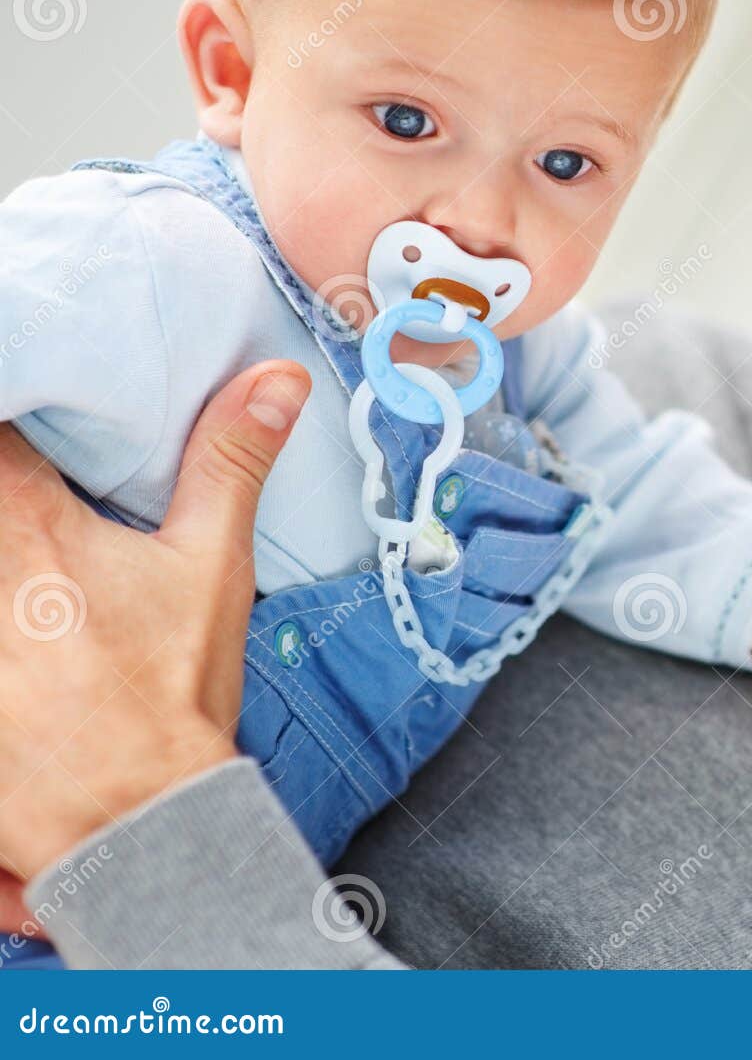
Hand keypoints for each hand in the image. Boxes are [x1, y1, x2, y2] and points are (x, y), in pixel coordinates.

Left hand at [0, 361, 308, 882]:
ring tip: (43, 598)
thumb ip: (230, 464)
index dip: (17, 412)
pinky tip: (27, 646)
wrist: (133, 820)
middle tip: (40, 517)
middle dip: (12, 497)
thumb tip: (275, 380)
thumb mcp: (212, 569)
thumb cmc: (171, 694)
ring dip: (8, 563)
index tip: (35, 417)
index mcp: (30, 529)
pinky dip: (0, 624)